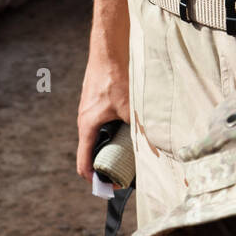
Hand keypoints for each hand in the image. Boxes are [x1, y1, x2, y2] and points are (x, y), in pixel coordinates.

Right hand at [76, 48, 130, 180]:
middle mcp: (84, 121)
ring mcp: (88, 111)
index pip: (83, 161)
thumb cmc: (115, 76)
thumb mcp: (129, 107)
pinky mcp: (95, 103)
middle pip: (90, 152)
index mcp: (87, 126)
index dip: (93, 178)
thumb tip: (153, 148)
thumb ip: (138, 128)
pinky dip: (109, 134)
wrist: (109, 49)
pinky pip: (100, 126)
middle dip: (104, 165)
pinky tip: (125, 132)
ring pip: (96, 138)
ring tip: (126, 155)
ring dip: (108, 148)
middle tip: (122, 174)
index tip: (107, 187)